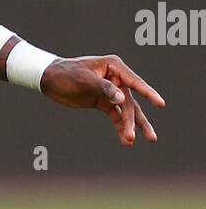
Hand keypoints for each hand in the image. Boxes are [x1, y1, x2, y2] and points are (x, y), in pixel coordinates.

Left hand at [40, 55, 164, 146]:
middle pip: (130, 102)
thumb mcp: (85, 80)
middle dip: (136, 120)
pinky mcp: (103, 102)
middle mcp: (116, 79)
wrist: (49, 79)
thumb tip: (123, 99)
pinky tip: (126, 140)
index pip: (134, 82)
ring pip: (125, 111)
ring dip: (130, 126)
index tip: (160, 104)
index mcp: (114, 67)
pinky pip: (115, 116)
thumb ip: (105, 88)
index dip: (148, 93)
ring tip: (133, 141)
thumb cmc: (66, 73)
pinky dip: (120, 127)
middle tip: (148, 137)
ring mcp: (110, 92)